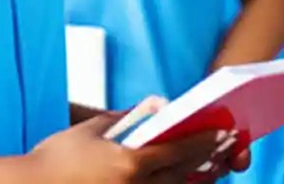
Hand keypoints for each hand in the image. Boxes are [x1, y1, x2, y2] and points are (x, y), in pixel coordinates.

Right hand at [26, 113, 239, 183]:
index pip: (180, 150)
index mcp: (131, 163)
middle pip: (186, 175)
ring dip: (197, 180)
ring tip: (210, 170)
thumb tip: (151, 107)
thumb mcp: (89, 130)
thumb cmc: (57, 157)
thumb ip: (123, 117)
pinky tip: (180, 179)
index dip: (205, 142)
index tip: (223, 134)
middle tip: (226, 152)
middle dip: (209, 163)